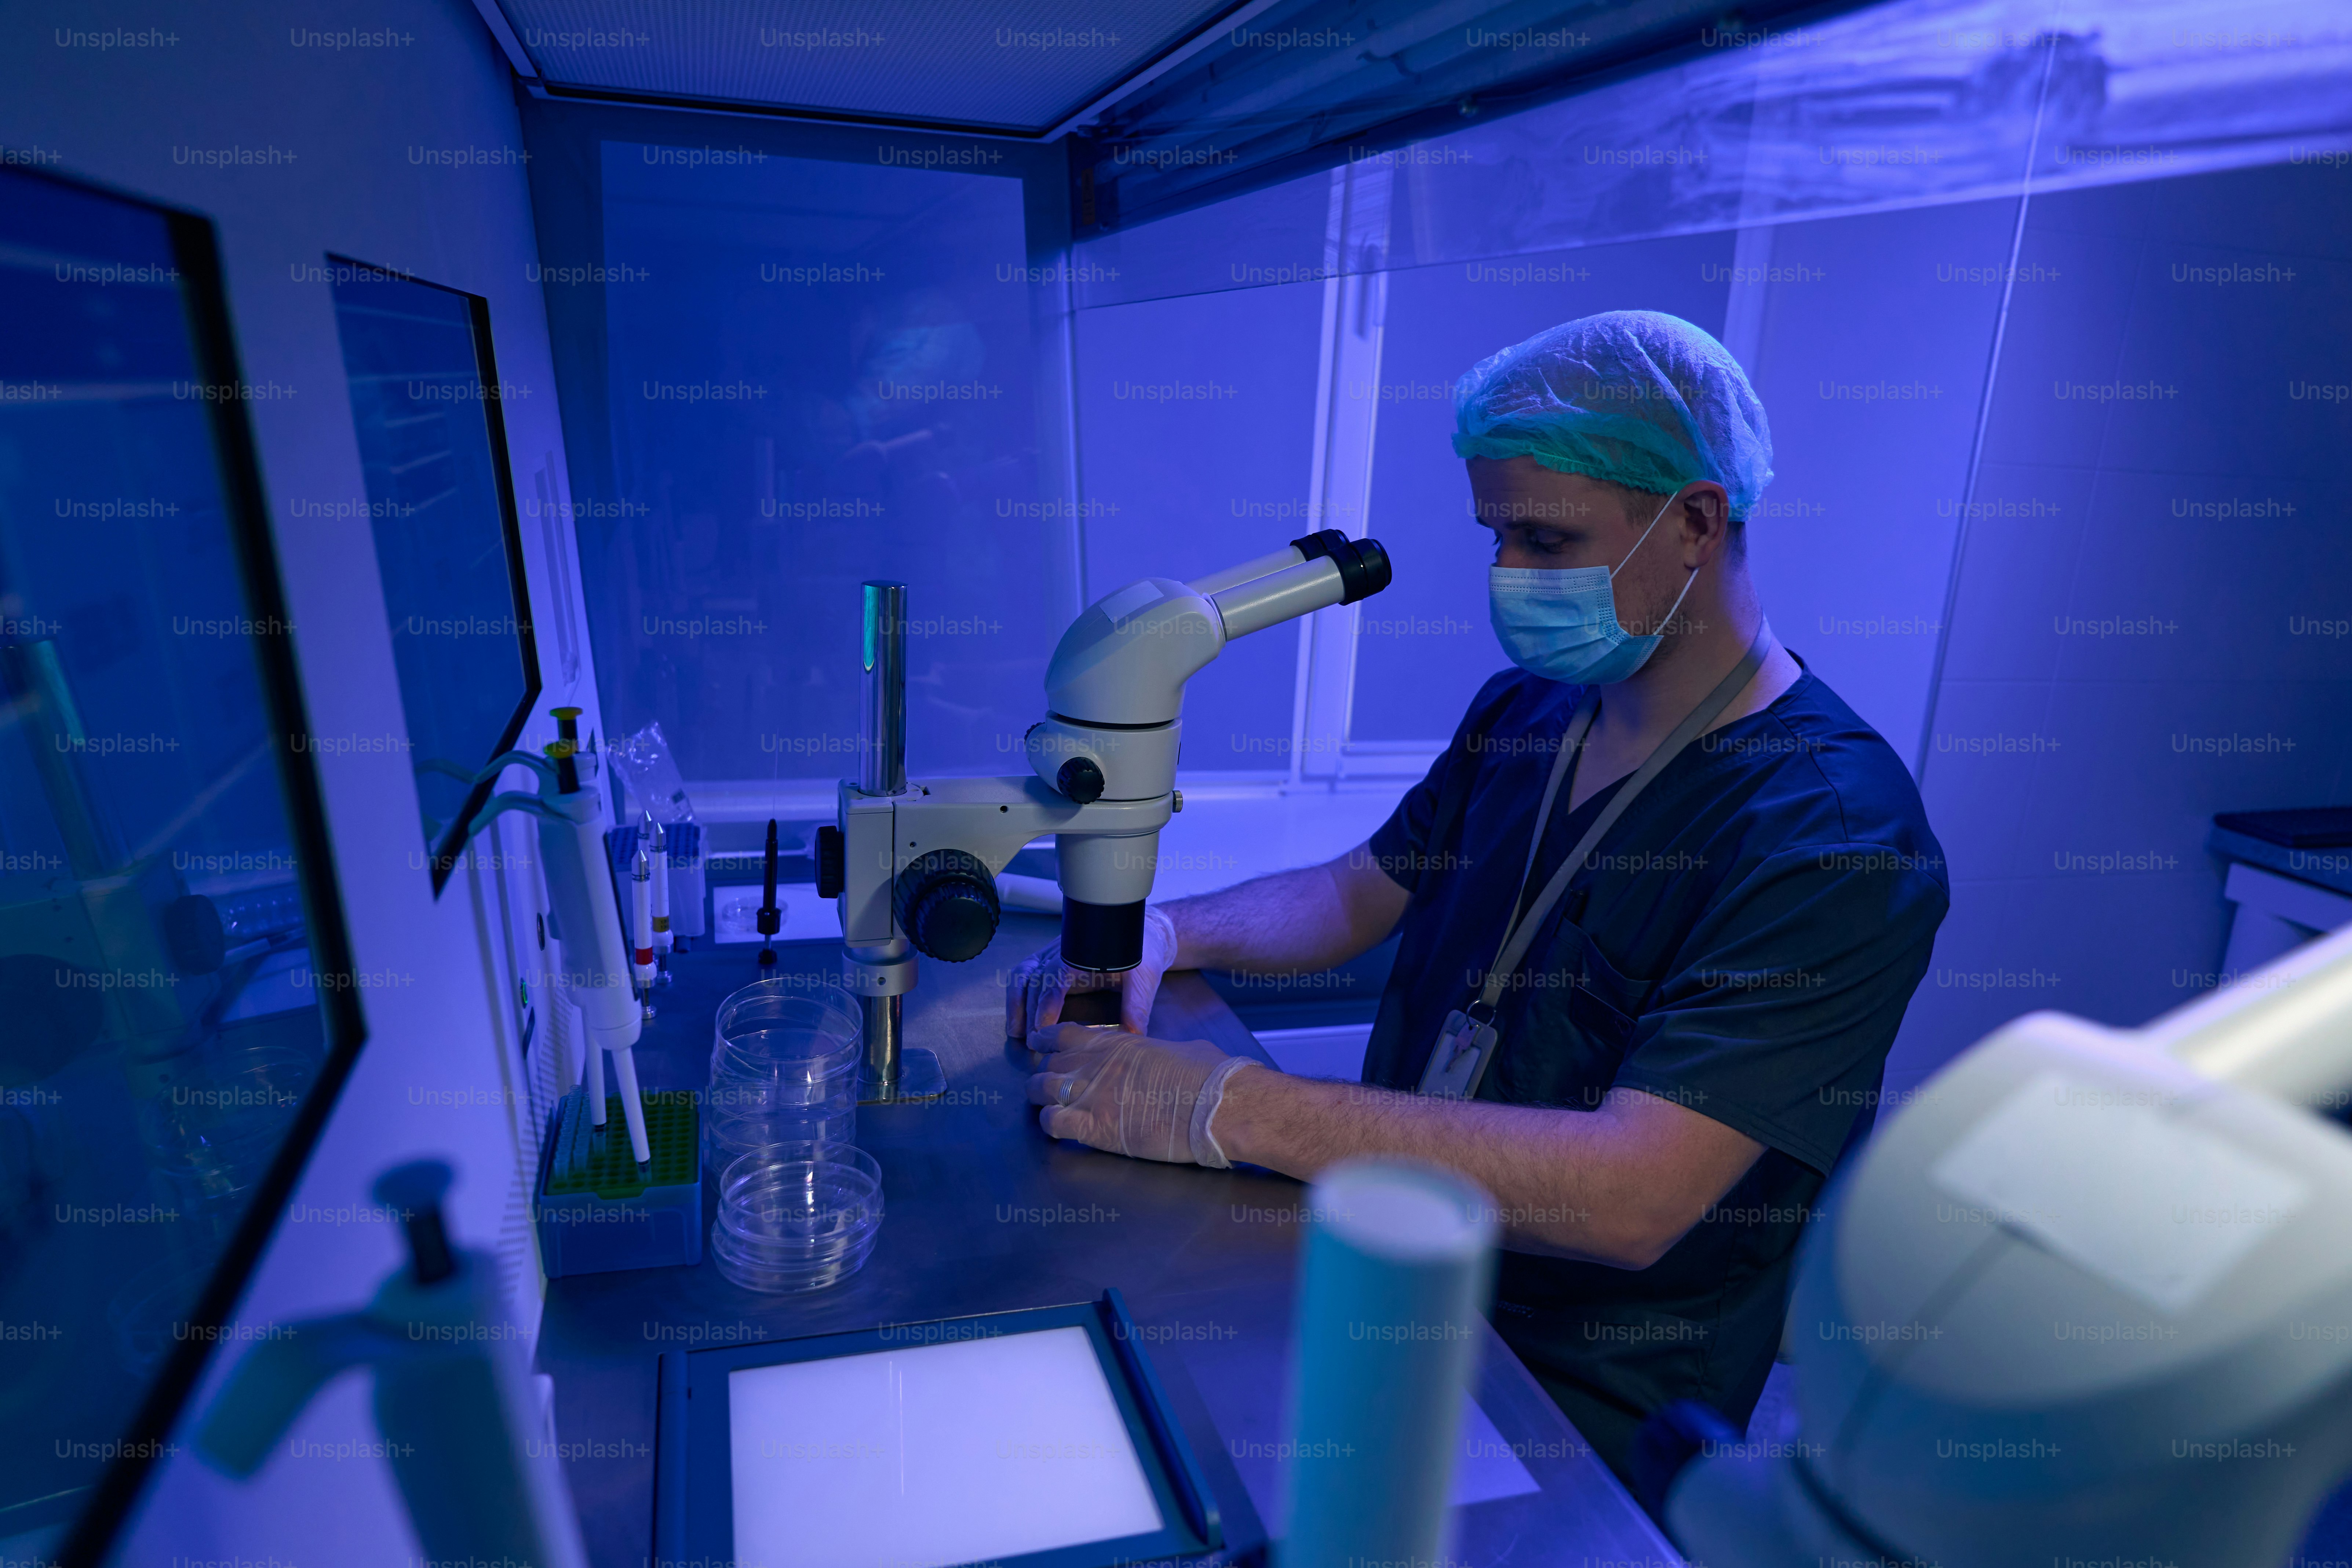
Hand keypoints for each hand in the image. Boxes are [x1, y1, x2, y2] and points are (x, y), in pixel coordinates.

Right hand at [1005, 905, 1179, 1039]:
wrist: (1143, 931)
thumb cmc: (1142, 952)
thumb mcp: (1143, 979)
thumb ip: (1136, 1008)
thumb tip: (1132, 1037)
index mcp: (1082, 953)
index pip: (1055, 979)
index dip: (1047, 1004)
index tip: (1042, 1028)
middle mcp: (1061, 951)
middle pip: (1034, 980)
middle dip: (1028, 1011)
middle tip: (1030, 1041)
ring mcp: (1052, 954)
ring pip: (1022, 975)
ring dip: (1016, 1003)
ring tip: (1015, 1032)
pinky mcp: (1049, 961)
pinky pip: (1024, 975)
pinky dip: (1017, 995)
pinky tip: (1018, 1018)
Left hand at [1025, 1024, 1260, 1166]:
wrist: (1216, 1103)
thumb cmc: (1209, 1076)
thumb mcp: (1178, 1050)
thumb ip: (1155, 1053)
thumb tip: (1162, 1060)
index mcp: (1115, 1042)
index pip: (1063, 1034)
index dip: (1047, 1042)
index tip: (1041, 1047)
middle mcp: (1094, 1063)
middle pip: (1047, 1064)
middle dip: (1044, 1074)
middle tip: (1048, 1086)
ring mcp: (1089, 1093)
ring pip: (1039, 1090)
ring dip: (1041, 1099)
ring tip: (1047, 1107)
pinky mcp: (1092, 1126)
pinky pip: (1051, 1122)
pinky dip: (1050, 1125)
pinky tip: (1060, 1129)